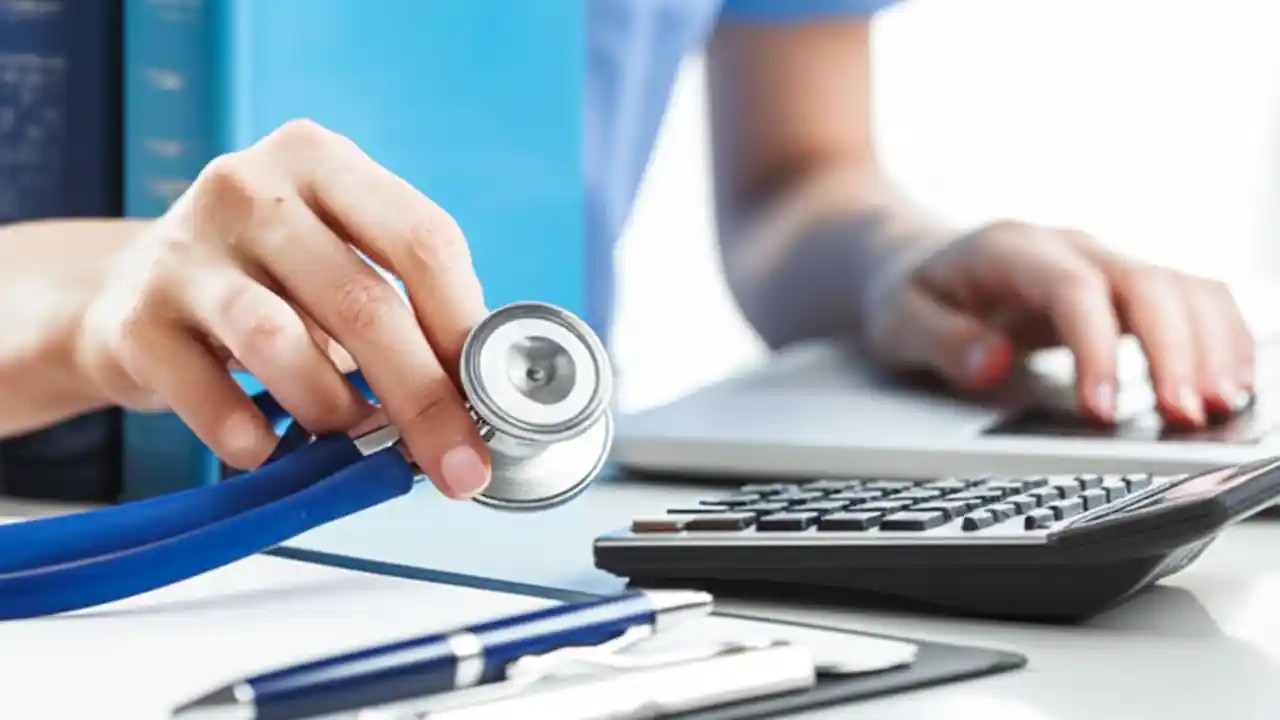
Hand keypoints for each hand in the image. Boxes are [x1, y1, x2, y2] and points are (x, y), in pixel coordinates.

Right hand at [74, 120, 491, 496]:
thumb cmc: (272, 282)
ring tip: (349, 434)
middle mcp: (251, 188)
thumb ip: (409, 305)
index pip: (423, 238)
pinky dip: (256, 440)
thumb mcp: (340, 257)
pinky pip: (212, 398)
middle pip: (364, 302)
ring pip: (283, 344)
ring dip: (335, 412)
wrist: (130, 291)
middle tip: (457, 464)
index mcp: (323, 161)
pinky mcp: (136, 318)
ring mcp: (186, 249)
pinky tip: (270, 447)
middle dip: (424, 399)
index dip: (465, 328)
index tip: (494, 400)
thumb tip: (484, 394)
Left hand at [862, 220, 1254, 425]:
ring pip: (1182, 287)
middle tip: (1184, 415)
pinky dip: (1218, 338)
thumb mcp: (897, 321)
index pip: (1073, 289)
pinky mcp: (1121, 289)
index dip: (1097, 348)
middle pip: (1146, 284)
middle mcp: (1069, 248)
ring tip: (1222, 406)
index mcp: (1011, 250)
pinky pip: (1190, 300)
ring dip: (1211, 345)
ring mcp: (1102, 264)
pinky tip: (1227, 384)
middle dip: (1175, 351)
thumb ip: (940, 341)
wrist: (913, 259)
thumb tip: (990, 363)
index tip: (1102, 410)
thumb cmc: (908, 293)